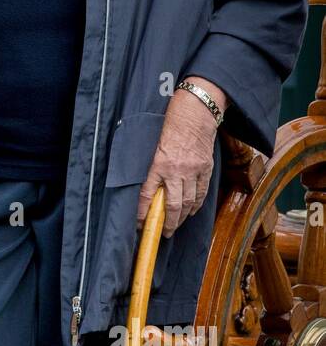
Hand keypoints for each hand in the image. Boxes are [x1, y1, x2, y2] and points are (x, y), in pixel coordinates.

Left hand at [137, 82, 225, 237]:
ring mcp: (193, 171)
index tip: (139, 224)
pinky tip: (191, 211)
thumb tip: (148, 190)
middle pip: (173, 205)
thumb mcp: (153, 146)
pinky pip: (201, 193)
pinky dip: (196, 205)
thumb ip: (152, 168)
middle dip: (168, 223)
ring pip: (189, 203)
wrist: (195, 112)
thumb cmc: (171, 126)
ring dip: (182, 217)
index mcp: (158, 164)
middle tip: (164, 233)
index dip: (142, 213)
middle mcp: (176, 170)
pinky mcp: (206, 169)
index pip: (146, 195)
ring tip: (177, 225)